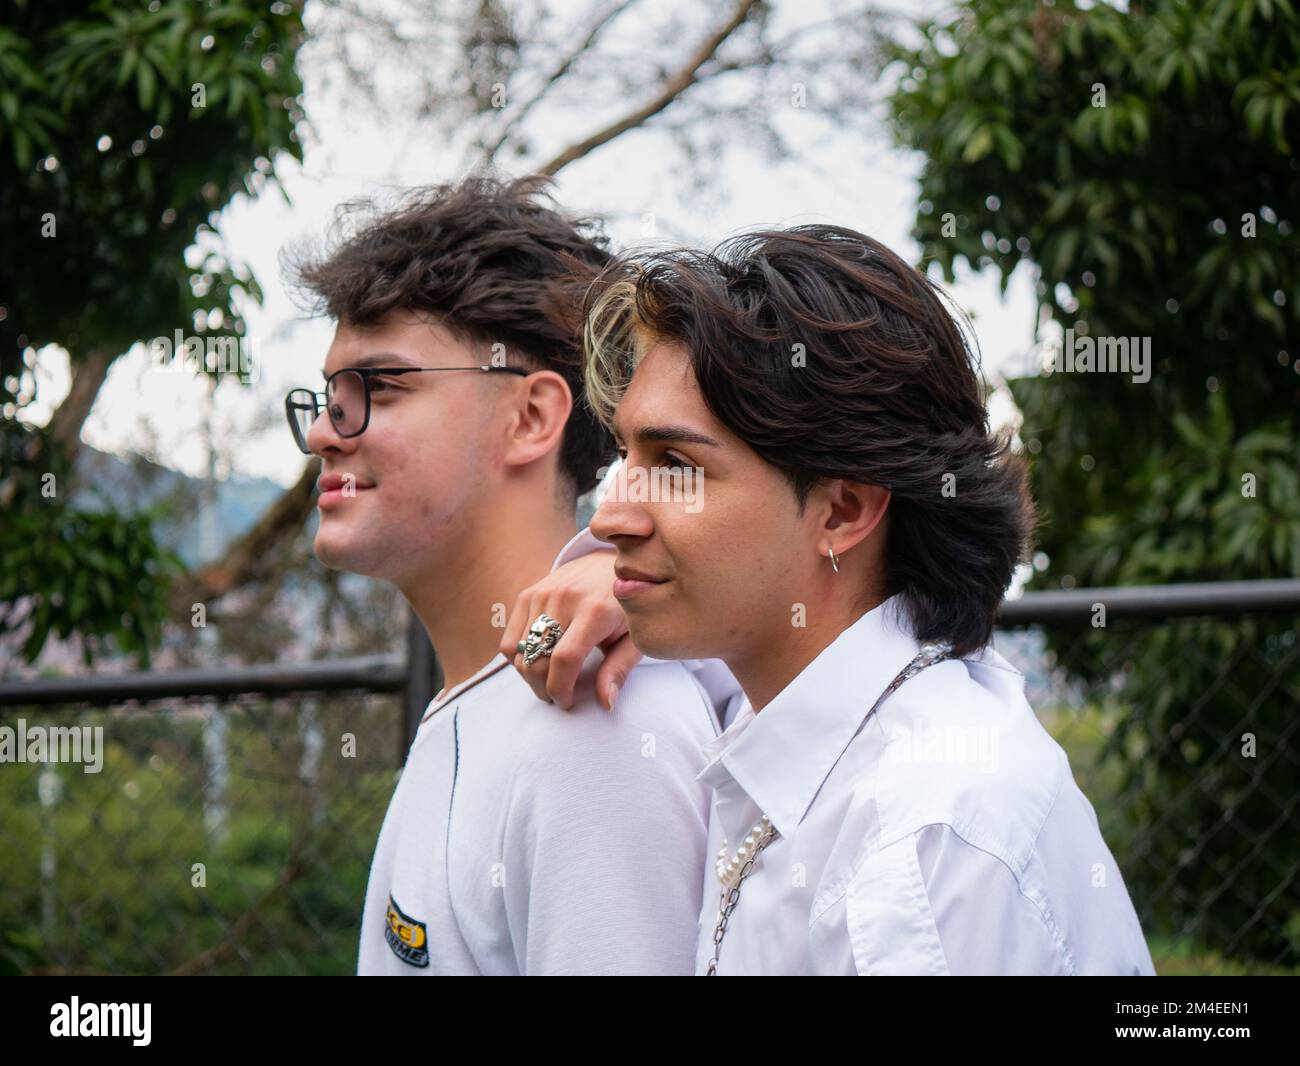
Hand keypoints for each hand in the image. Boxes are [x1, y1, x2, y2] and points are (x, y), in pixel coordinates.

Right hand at [499, 549, 643, 710]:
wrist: (610, 563)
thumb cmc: (626, 607)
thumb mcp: (634, 638)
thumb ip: (619, 669)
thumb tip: (606, 703)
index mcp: (596, 611)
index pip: (565, 659)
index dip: (561, 689)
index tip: (568, 702)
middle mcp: (566, 599)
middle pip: (538, 659)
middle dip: (544, 688)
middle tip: (558, 697)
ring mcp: (543, 594)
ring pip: (520, 653)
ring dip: (530, 677)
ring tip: (549, 681)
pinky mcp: (529, 593)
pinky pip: (510, 640)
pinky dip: (519, 658)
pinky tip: (538, 661)